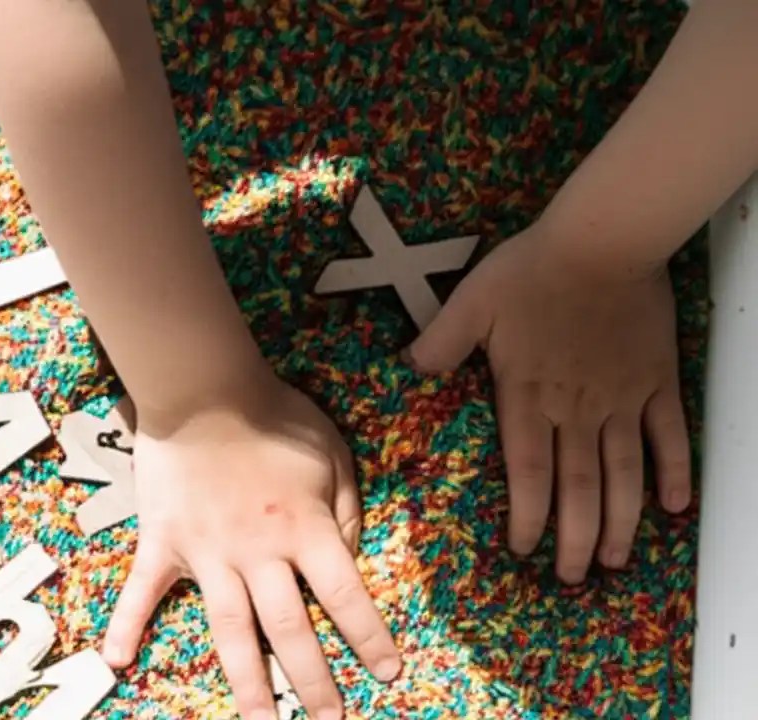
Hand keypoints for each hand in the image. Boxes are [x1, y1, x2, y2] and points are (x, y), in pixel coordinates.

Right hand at [101, 376, 400, 719]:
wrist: (202, 387)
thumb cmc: (273, 413)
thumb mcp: (333, 452)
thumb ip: (346, 510)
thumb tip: (348, 559)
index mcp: (304, 528)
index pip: (346, 596)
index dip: (370, 639)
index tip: (389, 674)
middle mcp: (258, 552)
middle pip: (290, 631)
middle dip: (314, 683)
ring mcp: (206, 553)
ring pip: (231, 631)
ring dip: (249, 684)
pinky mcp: (163, 542)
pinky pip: (143, 591)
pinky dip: (127, 625)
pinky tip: (117, 662)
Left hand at [407, 227, 691, 582]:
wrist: (603, 239)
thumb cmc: (532, 269)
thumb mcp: (470, 303)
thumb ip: (441, 341)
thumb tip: (409, 368)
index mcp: (528, 395)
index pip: (528, 472)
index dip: (529, 516)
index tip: (526, 549)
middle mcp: (577, 408)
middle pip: (579, 488)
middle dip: (578, 539)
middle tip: (576, 577)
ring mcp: (623, 398)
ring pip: (625, 474)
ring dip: (624, 521)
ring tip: (619, 560)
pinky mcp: (657, 381)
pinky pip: (670, 435)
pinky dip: (674, 471)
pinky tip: (676, 506)